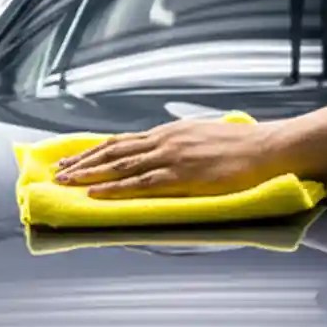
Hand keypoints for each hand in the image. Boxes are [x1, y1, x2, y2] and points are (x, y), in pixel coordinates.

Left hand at [54, 118, 285, 198]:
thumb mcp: (206, 136)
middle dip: (82, 161)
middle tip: (58, 171)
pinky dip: (114, 189)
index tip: (74, 158)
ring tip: (66, 182)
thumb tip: (170, 151)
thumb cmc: (244, 146)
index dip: (94, 150)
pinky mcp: (181, 175)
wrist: (269, 148)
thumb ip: (183, 144)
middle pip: (113, 151)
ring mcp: (171, 157)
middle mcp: (164, 141)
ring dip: (89, 174)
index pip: (122, 141)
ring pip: (119, 166)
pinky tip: (96, 194)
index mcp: (169, 133)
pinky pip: (139, 183)